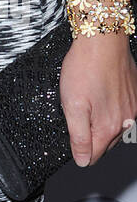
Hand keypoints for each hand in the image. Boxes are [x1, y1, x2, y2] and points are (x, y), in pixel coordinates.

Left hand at [60, 32, 136, 166]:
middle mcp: (125, 121)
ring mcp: (132, 107)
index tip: (71, 136)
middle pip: (104, 142)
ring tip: (87, 101)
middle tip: (76, 113)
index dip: (78, 149)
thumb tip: (82, 160)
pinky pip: (121, 111)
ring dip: (100, 121)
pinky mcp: (134, 95)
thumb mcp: (72, 105)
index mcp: (109, 127)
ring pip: (113, 127)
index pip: (93, 155)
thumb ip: (79, 137)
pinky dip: (109, 108)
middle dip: (89, 134)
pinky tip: (99, 93)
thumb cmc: (85, 67)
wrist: (102, 40)